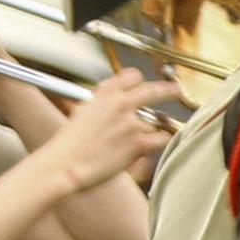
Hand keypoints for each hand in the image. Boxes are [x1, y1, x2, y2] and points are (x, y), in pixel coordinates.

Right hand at [37, 65, 169, 189]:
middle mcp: (120, 103)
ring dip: (152, 128)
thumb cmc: (69, 144)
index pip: (131, 76)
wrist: (65, 164)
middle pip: (154, 90)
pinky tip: (155, 144)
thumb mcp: (82, 111)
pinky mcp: (138, 142)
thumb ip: (102, 103)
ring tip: (141, 137)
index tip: (143, 84)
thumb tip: (114, 105)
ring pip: (156, 120)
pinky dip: (160, 141)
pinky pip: (162, 138)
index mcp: (104, 93)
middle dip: (168, 90)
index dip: (139, 80)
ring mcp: (131, 122)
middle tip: (175, 90)